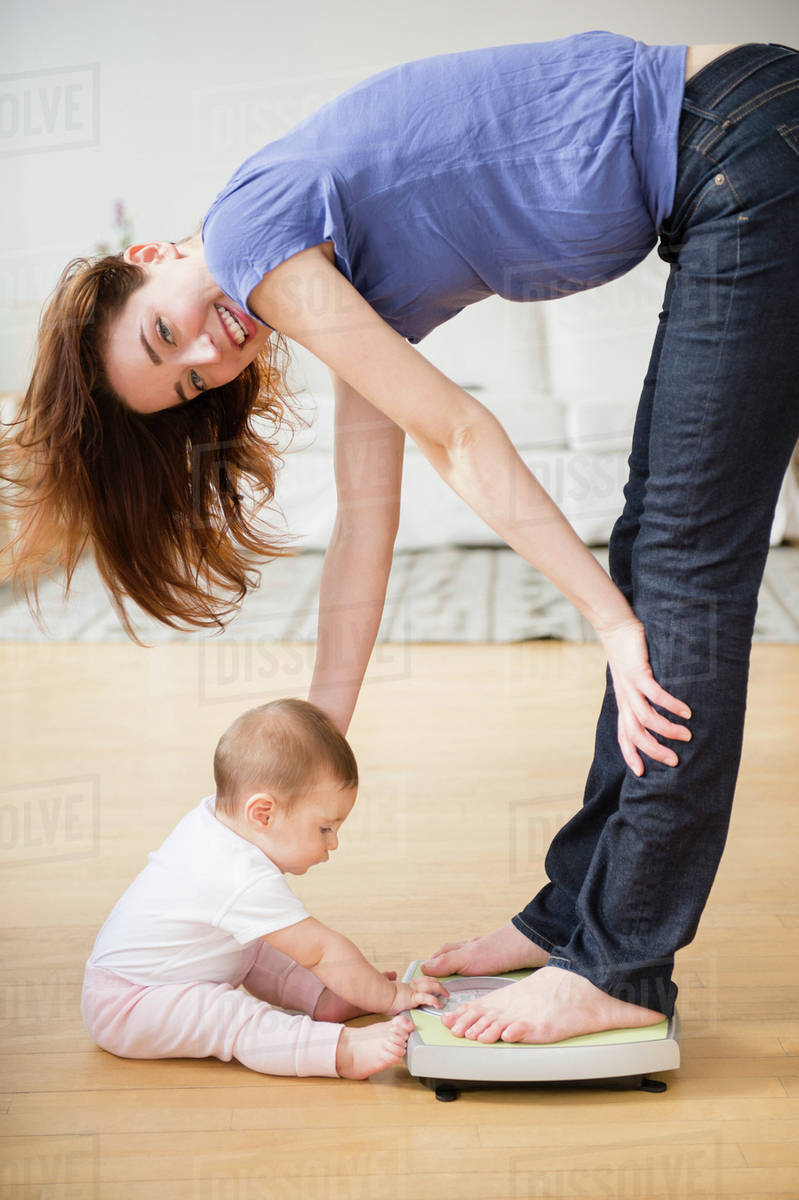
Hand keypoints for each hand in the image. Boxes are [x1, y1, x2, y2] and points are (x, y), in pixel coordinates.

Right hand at [386, 976, 449, 1015]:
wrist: (378, 995)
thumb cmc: (381, 992)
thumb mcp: (386, 983)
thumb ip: (389, 977)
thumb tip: (392, 973)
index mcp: (408, 984)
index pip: (422, 979)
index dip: (431, 980)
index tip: (436, 982)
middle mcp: (412, 986)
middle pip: (429, 980)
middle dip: (438, 983)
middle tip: (445, 989)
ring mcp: (413, 991)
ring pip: (431, 986)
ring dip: (440, 989)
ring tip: (446, 995)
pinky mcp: (413, 997)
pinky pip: (426, 998)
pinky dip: (434, 1000)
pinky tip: (438, 1004)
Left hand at [598, 618, 691, 777]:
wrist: (617, 629)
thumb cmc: (630, 656)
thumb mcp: (634, 682)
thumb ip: (645, 698)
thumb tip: (664, 713)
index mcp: (624, 705)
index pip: (623, 736)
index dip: (630, 755)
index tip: (642, 774)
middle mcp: (625, 700)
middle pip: (635, 734)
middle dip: (654, 751)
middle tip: (675, 761)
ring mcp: (629, 687)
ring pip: (645, 718)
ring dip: (666, 730)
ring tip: (687, 736)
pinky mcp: (637, 673)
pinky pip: (654, 695)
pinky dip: (670, 705)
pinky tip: (685, 711)